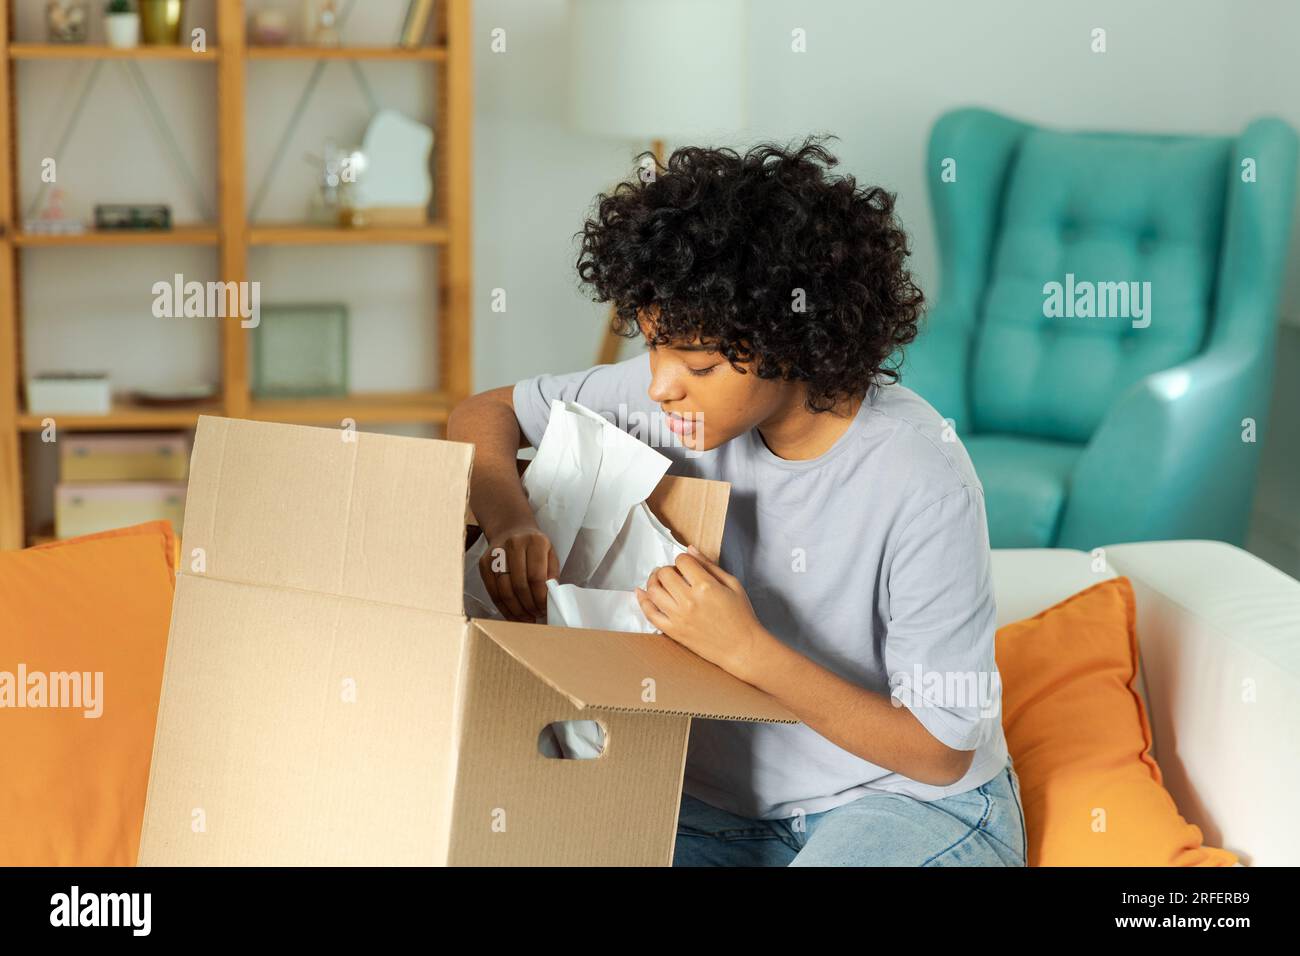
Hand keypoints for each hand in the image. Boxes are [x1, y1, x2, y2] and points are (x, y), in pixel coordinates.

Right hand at [479, 522, 558, 622]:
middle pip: (519, 585)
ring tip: (526, 618)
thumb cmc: (534, 546)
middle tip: (536, 616)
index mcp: (535, 542)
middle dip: (529, 606)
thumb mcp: (550, 554)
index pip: (536, 577)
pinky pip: (492, 591)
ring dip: (516, 610)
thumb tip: (549, 600)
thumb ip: (551, 575)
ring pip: (504, 591)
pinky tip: (513, 615)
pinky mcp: (484, 563)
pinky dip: (503, 608)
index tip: (544, 609)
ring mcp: (496, 554)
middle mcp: (513, 545)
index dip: (540, 598)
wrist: (511, 529)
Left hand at [635, 545, 771, 684]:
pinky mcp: (673, 631)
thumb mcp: (732, 584)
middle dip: (668, 569)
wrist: (742, 647)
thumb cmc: (741, 616)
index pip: (682, 561)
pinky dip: (642, 601)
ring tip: (659, 580)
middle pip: (664, 574)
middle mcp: (689, 600)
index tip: (686, 565)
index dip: (683, 559)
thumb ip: (709, 565)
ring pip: (653, 591)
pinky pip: (650, 614)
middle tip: (674, 573)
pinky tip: (642, 592)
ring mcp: (679, 617)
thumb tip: (690, 550)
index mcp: (705, 586)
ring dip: (654, 581)